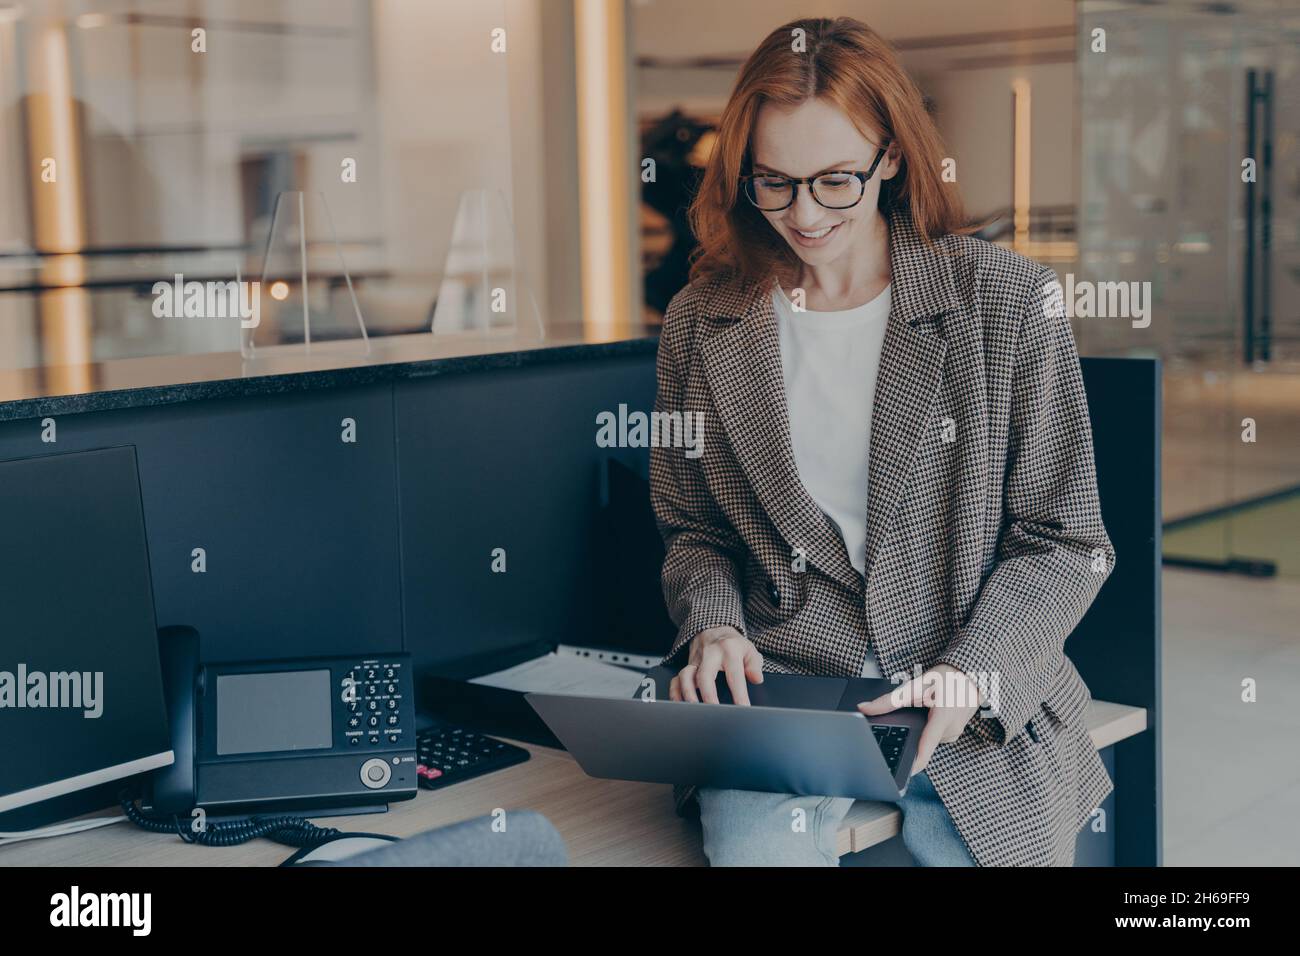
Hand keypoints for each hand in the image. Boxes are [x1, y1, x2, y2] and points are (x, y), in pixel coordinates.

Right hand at [669, 626, 763, 704]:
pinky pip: (676, 679)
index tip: (743, 708)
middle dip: (708, 695)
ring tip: (694, 709)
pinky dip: (675, 692)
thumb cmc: (734, 645)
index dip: (739, 694)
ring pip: (686, 676)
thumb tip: (756, 679)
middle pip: (705, 675)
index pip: (734, 675)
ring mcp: (696, 661)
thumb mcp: (750, 650)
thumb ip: (755, 666)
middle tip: (714, 710)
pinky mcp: (687, 666)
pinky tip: (680, 704)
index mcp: (729, 651)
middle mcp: (710, 655)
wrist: (714, 629)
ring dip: (688, 694)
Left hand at [858, 664, 979, 776]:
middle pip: (922, 741)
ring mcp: (955, 733)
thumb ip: (890, 700)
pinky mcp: (954, 733)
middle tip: (915, 709)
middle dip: (912, 732)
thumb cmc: (948, 677)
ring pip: (928, 738)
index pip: (926, 747)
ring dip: (922, 727)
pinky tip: (931, 712)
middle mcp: (951, 730)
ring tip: (927, 706)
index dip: (914, 763)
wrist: (971, 674)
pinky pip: (935, 735)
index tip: (902, 774)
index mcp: (943, 718)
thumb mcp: (916, 684)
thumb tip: (865, 708)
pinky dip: (929, 727)